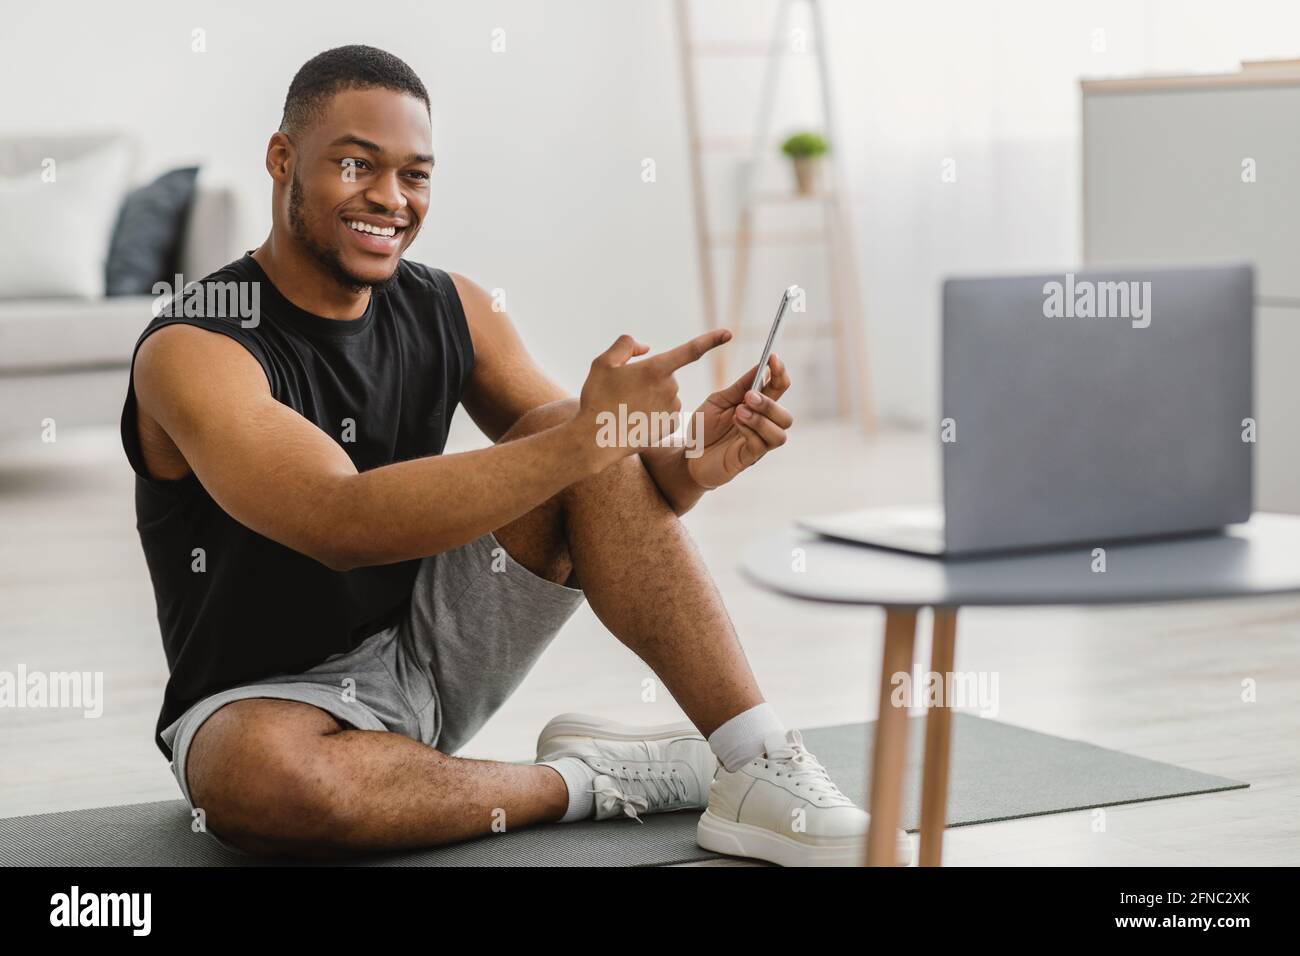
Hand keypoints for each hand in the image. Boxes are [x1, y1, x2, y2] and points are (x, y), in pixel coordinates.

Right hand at [575, 329, 731, 467]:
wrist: (595, 439)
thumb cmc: (597, 399)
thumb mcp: (603, 363)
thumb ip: (626, 346)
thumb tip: (646, 348)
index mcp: (656, 369)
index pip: (691, 350)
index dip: (711, 340)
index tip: (729, 334)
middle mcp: (670, 388)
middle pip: (666, 376)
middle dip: (650, 380)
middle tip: (623, 392)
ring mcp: (672, 408)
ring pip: (666, 395)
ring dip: (651, 398)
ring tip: (626, 408)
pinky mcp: (670, 425)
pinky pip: (666, 412)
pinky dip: (653, 413)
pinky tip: (636, 420)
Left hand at [684, 351, 792, 490]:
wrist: (688, 455)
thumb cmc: (704, 428)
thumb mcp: (718, 401)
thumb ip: (739, 387)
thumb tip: (761, 366)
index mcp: (757, 408)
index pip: (779, 390)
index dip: (780, 374)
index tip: (773, 358)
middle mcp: (763, 427)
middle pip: (786, 416)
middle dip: (770, 403)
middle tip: (749, 396)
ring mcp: (758, 444)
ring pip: (780, 433)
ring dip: (762, 419)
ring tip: (739, 412)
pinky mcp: (747, 458)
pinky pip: (761, 446)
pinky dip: (751, 431)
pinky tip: (736, 423)